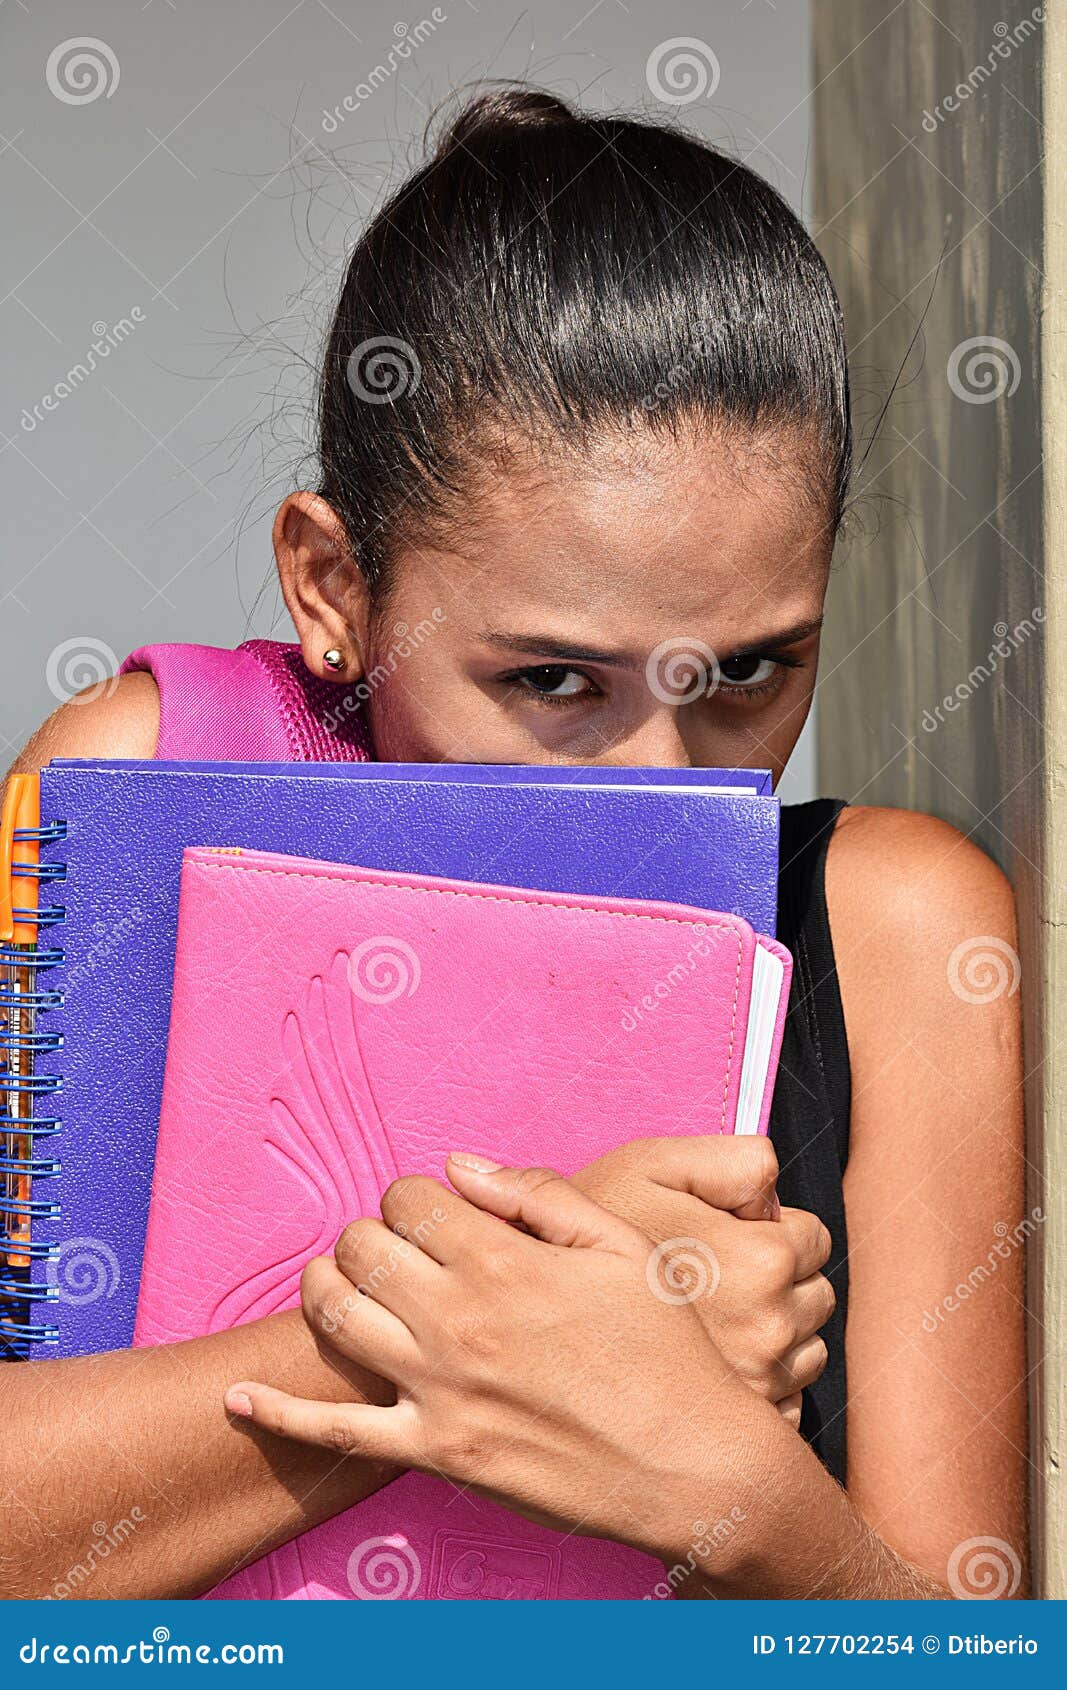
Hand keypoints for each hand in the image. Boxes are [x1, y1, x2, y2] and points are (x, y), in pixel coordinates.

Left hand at [224, 1159, 784, 1561]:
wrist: (693, 1463)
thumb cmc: (667, 1350)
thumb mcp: (621, 1247)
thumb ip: (537, 1195)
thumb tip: (458, 1165)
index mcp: (501, 1258)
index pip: (410, 1198)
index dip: (412, 1197)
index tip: (430, 1213)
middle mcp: (456, 1317)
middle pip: (363, 1247)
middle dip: (369, 1235)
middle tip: (393, 1249)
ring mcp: (437, 1388)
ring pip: (338, 1317)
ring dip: (325, 1289)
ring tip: (338, 1284)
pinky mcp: (433, 1451)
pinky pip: (334, 1433)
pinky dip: (279, 1415)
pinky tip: (240, 1396)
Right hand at [572, 1137, 833, 1424]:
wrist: (531, 1318)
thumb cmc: (590, 1234)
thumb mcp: (650, 1164)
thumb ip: (729, 1159)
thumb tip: (773, 1184)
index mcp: (759, 1259)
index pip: (814, 1237)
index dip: (768, 1227)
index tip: (726, 1234)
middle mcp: (768, 1329)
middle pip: (816, 1296)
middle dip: (778, 1281)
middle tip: (714, 1277)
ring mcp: (757, 1387)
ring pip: (806, 1352)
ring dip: (774, 1335)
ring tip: (710, 1321)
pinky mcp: (740, 1427)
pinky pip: (787, 1402)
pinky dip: (761, 1386)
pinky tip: (708, 1365)